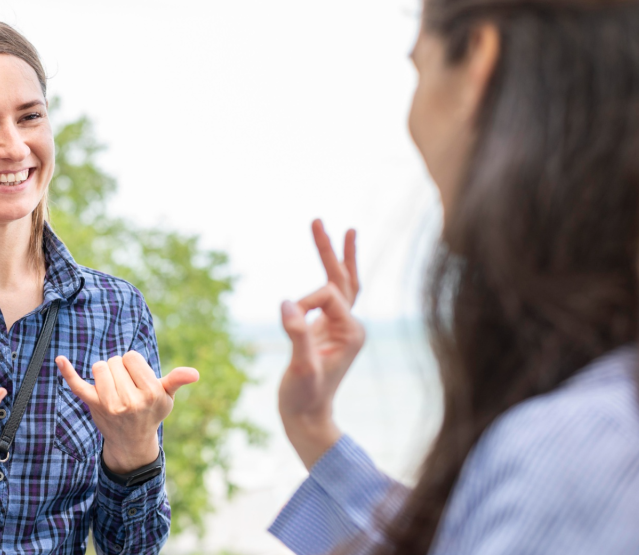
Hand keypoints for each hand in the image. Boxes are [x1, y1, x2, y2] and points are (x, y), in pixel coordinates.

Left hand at [56, 351, 198, 472]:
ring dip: (106, 372)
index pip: (132, 357)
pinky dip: (68, 371)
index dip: (134, 365)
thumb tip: (194, 373)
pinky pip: (77, 384)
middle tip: (127, 387)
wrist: (131, 441)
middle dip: (120, 368)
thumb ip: (177, 381)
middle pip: (115, 360)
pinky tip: (60, 359)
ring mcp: (108, 404)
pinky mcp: (92, 405)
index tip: (138, 379)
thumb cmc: (151, 412)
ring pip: (99, 367)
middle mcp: (129, 400)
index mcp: (149, 393)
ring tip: (114, 387)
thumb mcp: (166, 397)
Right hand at [279, 220, 364, 469]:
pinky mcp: (328, 330)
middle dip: (330, 251)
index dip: (304, 304)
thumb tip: (286, 304)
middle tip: (317, 220)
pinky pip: (333, 296)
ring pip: (340, 284)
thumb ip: (297, 335)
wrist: (307, 418)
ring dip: (333, 257)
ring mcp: (342, 327)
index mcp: (352, 331)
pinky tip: (329, 263)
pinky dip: (331, 276)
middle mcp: (352, 325)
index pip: (328, 296)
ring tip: (329, 227)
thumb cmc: (305, 397)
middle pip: (343, 279)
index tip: (288, 323)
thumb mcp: (301, 368)